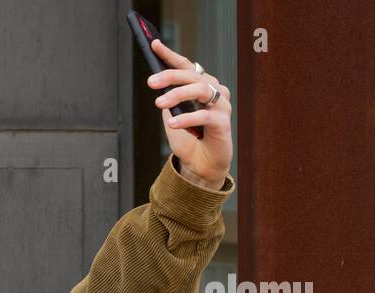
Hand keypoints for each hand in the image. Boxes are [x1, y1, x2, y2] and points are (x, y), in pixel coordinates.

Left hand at [147, 38, 232, 188]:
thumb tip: (157, 81)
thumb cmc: (187, 139)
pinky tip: (172, 123)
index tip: (154, 45)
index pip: (186, 66)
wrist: (199, 165)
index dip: (170, 55)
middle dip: (170, 76)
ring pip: (201, 89)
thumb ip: (167, 99)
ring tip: (159, 104)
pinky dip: (186, 118)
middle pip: (193, 76)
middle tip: (151, 82)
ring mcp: (221, 105)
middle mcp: (214, 91)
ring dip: (178, 94)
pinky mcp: (223, 123)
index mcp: (201, 86)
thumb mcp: (171, 115)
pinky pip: (205, 115)